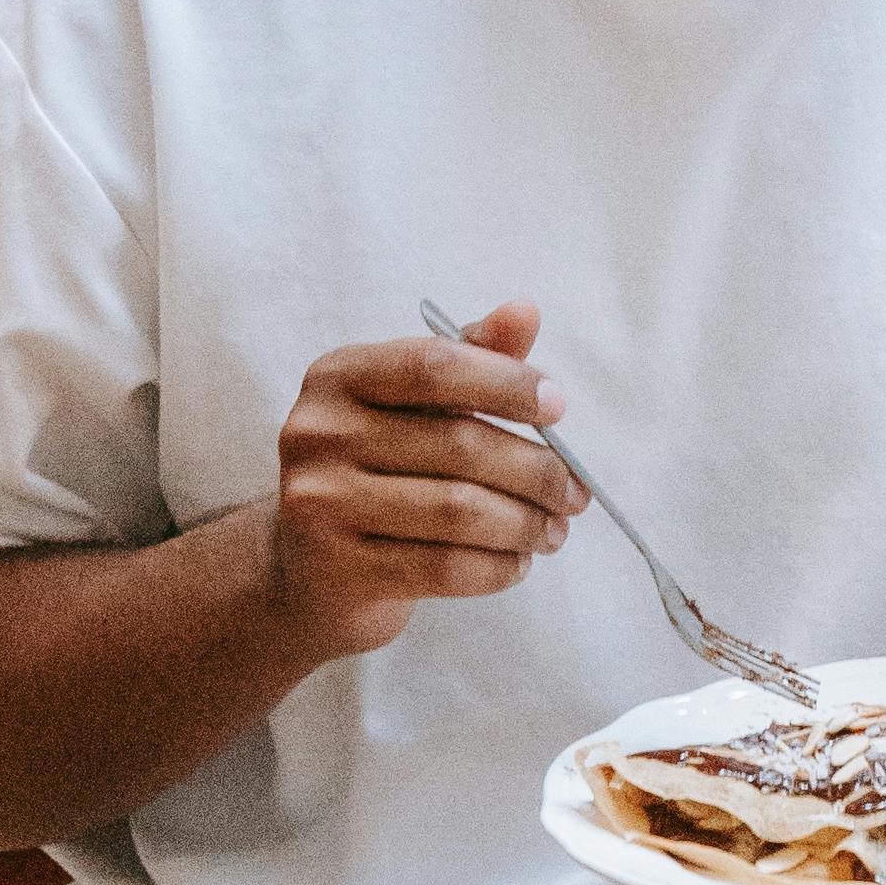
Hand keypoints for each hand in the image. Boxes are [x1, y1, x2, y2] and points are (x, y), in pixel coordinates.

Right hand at [263, 297, 587, 668]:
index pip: (434, 365)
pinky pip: (444, 567)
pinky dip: (497, 566)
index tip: (559, 407)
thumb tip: (526, 311)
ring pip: (457, 511)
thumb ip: (470, 358)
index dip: (506, 382)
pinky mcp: (336, 571)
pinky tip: (519, 563)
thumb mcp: (413, 407)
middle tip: (577, 492)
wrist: (308, 573)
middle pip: (457, 444)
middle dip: (536, 470)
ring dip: (526, 523)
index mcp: (338, 376)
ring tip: (556, 530)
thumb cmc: (378, 470)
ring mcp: (319, 504)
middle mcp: (317, 433)